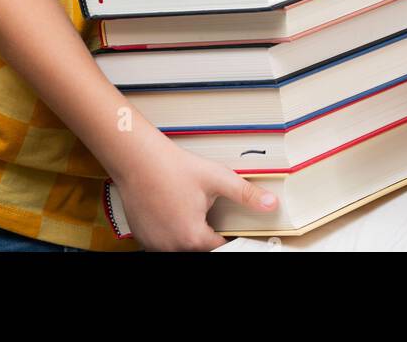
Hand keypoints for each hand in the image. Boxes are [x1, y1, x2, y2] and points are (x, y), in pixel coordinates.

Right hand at [113, 136, 279, 251]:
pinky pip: (163, 244)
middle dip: (205, 232)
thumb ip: (245, 194)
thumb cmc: (171, 166)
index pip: (221, 249)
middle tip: (200, 208)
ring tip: (183, 207)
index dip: (227, 236)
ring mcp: (155, 245)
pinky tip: (169, 211)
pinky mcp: (143, 239)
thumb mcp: (215, 177)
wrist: (137, 158)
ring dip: (186, 233)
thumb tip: (269, 204)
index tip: (227, 231)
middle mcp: (173, 246)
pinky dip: (169, 232)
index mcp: (193, 236)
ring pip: (181, 247)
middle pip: (200, 248)